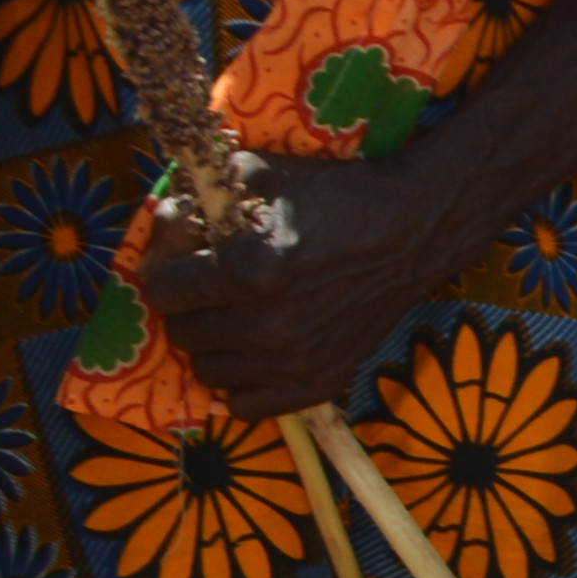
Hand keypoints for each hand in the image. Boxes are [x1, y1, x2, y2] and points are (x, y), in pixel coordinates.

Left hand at [136, 148, 469, 425]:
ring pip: (208, 371)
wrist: (414, 228)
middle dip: (191, 305)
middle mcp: (270, 323)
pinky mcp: (321, 381)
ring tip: (239, 316)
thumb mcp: (264, 172)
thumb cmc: (335, 194)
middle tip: (218, 286)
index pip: (163, 291)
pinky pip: (246, 405)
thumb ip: (200, 193)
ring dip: (214, 343)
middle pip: (182, 333)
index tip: (192, 259)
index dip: (170, 269)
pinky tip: (257, 352)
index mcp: (251, 269)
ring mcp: (296, 359)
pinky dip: (242, 382)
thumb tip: (162, 220)